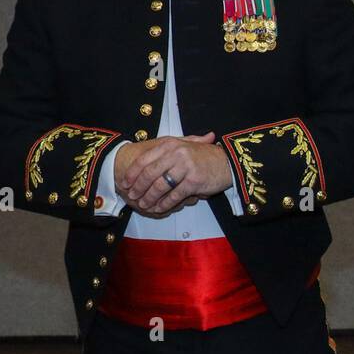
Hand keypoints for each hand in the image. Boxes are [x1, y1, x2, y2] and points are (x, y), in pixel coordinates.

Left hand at [114, 132, 233, 215]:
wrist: (228, 163)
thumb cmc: (205, 157)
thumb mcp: (184, 147)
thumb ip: (165, 152)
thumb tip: (142, 161)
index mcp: (171, 144)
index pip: (144, 159)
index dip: (132, 173)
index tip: (125, 182)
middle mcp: (176, 153)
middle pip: (149, 173)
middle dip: (138, 187)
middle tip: (132, 196)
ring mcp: (185, 167)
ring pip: (160, 186)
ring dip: (149, 198)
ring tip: (144, 205)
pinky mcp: (194, 181)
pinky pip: (174, 195)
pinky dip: (164, 204)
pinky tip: (159, 208)